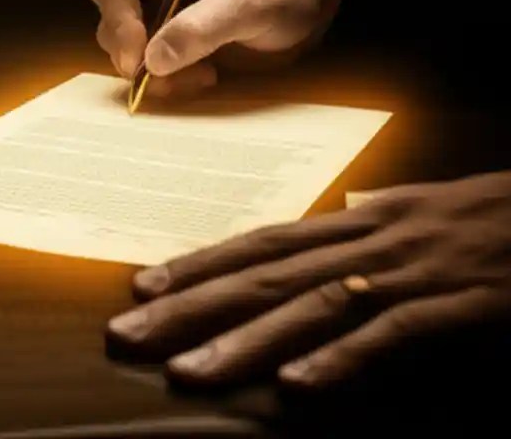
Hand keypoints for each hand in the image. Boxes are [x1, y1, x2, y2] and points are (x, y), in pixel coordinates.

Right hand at [89, 0, 346, 98]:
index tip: (139, 60)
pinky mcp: (173, 33)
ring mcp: (161, 7)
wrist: (319, 4)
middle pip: (112, 19)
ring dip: (156, 71)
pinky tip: (205, 76)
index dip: (119, 24)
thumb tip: (151, 62)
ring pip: (127, 47)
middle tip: (170, 76)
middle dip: (136, 53)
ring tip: (201, 76)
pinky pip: (150, 62)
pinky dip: (170, 78)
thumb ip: (199, 29)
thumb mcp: (247, 5)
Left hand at [105, 171, 510, 388]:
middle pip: (265, 274)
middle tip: (126, 336)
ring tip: (186, 372)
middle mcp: (372, 240)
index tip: (141, 287)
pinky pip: (392, 335)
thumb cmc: (497, 216)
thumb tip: (329, 224)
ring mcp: (413, 271)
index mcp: (361, 220)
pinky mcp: (460, 305)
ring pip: (313, 306)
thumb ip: (370, 223)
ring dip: (245, 342)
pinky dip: (342, 359)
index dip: (198, 263)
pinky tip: (295, 388)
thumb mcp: (423, 212)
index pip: (262, 240)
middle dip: (190, 307)